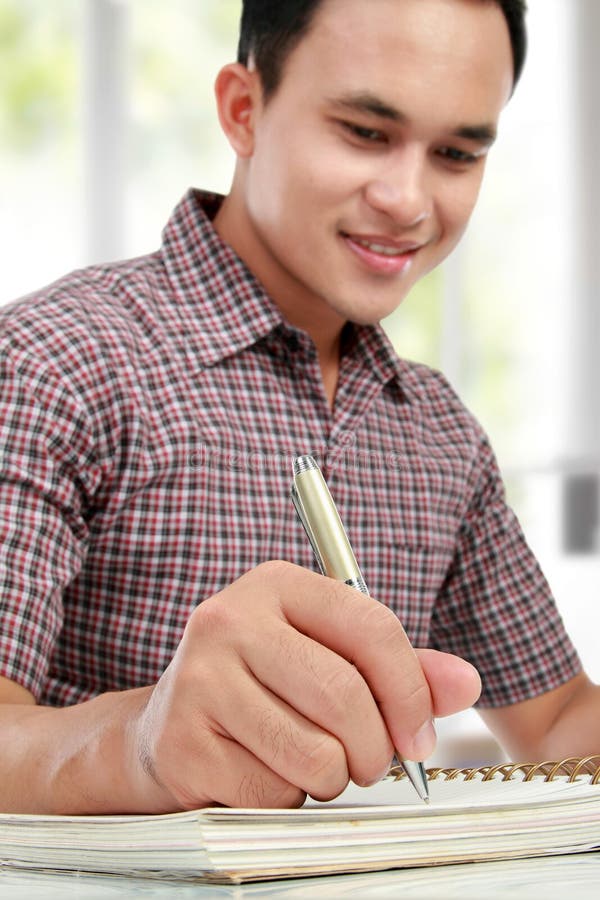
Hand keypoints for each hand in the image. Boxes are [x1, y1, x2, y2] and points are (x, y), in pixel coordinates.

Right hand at [132, 561, 480, 810]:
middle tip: (366, 762)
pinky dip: (285, 797)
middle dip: (374, 748)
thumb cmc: (262, 687)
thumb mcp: (327, 657)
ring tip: (306, 758)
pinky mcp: (182, 741)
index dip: (411, 692)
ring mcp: (199, 679)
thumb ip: (397, 668)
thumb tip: (467, 683)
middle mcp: (230, 619)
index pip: (371, 626)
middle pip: (345, 696)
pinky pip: (273, 791)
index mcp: (276, 584)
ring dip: (330, 777)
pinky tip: (260, 771)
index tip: (419, 738)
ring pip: (316, 753)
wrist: (164, 727)